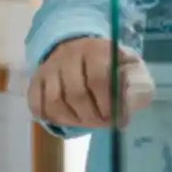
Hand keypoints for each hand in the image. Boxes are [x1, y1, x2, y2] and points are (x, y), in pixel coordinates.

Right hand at [27, 37, 153, 127]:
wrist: (77, 47)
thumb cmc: (108, 62)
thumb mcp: (128, 64)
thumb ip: (135, 80)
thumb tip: (131, 104)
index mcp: (96, 50)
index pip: (98, 78)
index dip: (108, 103)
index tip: (117, 118)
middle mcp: (69, 56)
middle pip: (76, 93)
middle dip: (92, 116)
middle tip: (104, 124)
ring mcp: (49, 69)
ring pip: (56, 101)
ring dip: (73, 119)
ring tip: (88, 123)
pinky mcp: (35, 80)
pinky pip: (37, 104)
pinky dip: (51, 117)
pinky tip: (68, 119)